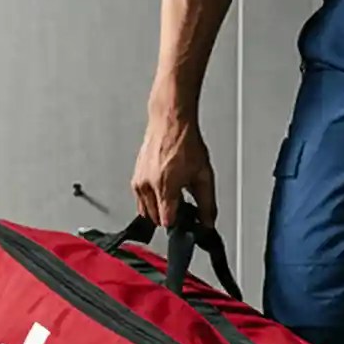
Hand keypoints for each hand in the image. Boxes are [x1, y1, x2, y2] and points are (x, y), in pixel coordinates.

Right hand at [131, 107, 218, 228]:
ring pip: (146, 210)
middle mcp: (147, 186)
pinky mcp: (135, 177)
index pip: (167, 221)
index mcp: (164, 187)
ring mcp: (139, 181)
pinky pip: (141, 199)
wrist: (170, 121)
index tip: (187, 217)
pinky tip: (165, 186)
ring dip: (160, 207)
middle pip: (156, 218)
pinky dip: (152, 198)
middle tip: (183, 202)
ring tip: (174, 192)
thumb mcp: (203, 175)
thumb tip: (208, 221)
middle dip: (170, 214)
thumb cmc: (184, 142)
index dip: (180, 222)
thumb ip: (207, 203)